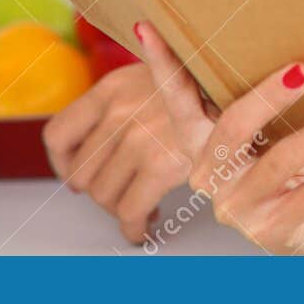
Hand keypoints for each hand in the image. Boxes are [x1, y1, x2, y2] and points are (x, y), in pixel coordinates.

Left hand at [42, 61, 190, 242]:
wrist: (245, 87)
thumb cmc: (202, 87)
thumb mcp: (153, 76)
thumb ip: (121, 104)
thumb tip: (93, 143)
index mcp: (111, 88)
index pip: (58, 136)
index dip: (62, 165)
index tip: (75, 175)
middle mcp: (120, 111)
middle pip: (81, 173)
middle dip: (98, 190)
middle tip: (117, 192)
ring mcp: (141, 138)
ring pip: (104, 196)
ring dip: (119, 209)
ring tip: (137, 205)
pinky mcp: (164, 164)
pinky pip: (130, 212)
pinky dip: (134, 227)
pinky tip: (146, 225)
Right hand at [135, 20, 303, 254]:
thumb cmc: (283, 154)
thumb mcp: (262, 124)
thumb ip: (249, 89)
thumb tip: (276, 19)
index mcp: (198, 141)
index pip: (176, 99)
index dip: (162, 66)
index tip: (147, 26)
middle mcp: (210, 175)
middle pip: (234, 128)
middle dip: (270, 96)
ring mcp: (239, 207)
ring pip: (281, 160)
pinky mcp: (274, 230)